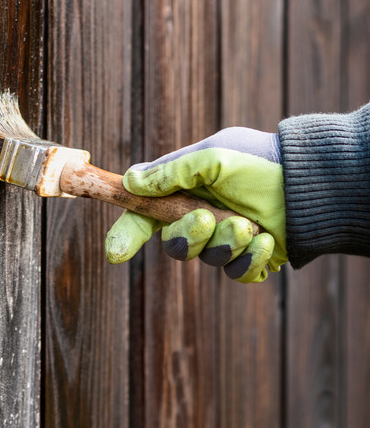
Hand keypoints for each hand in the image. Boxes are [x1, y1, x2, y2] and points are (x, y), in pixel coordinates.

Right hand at [105, 127, 286, 282]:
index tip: (115, 253)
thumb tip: (132, 182)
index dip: (127, 234)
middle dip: (186, 234)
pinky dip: (249, 258)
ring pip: (205, 259)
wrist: (313, 181)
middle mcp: (200, 217)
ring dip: (225, 242)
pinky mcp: (250, 260)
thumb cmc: (261, 161)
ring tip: (248, 223)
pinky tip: (265, 239)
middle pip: (172, 244)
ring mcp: (225, 240)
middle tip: (206, 218)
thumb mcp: (213, 156)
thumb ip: (171, 172)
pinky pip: (236, 273)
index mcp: (184, 191)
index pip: (145, 215)